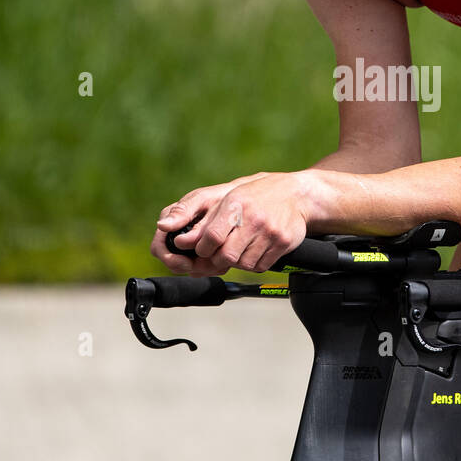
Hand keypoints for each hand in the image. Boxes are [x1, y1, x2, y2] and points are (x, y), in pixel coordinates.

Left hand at [151, 172, 311, 275]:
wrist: (296, 194)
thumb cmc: (254, 196)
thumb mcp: (226, 198)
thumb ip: (196, 215)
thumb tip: (164, 226)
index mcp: (235, 204)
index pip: (210, 237)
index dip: (203, 249)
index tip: (204, 248)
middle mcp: (253, 218)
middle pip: (226, 256)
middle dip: (218, 259)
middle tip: (221, 252)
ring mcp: (270, 231)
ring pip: (243, 264)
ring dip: (237, 262)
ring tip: (241, 247)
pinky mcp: (284, 242)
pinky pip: (261, 266)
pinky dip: (254, 264)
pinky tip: (255, 249)